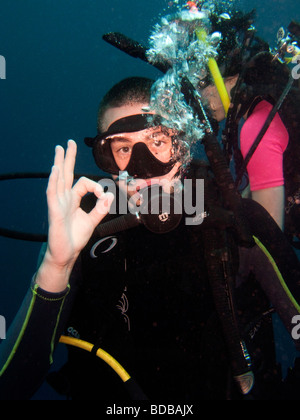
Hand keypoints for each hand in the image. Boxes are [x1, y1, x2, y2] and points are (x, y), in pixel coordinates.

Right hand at [36, 140, 113, 291]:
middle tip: (68, 143)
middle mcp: (64, 199)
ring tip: (59, 149)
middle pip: (66, 174)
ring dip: (59, 163)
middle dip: (67, 158)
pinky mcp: (54, 212)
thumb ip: (100, 209)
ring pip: (58, 179)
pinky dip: (54, 181)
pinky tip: (55, 170)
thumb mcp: (92, 222)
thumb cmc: (75, 238)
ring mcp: (58, 204)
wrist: (66, 254)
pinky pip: (53, 194)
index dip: (96, 186)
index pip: (84, 183)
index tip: (104, 196)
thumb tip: (109, 195)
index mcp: (72, 200)